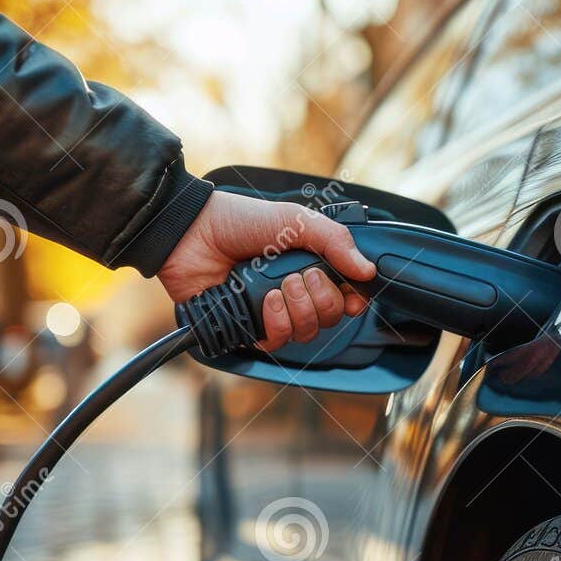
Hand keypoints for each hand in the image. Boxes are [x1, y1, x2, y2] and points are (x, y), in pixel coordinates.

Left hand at [158, 189, 376, 351]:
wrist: (193, 233)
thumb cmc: (239, 221)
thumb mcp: (294, 219)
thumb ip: (334, 240)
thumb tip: (367, 270)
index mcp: (309, 265)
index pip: (345, 294)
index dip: (353, 299)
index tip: (352, 294)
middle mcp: (294, 292)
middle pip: (330, 316)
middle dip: (321, 298)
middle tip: (301, 277)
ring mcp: (271, 311)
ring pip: (306, 332)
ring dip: (297, 309)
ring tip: (278, 287)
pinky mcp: (248, 327)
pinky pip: (277, 341)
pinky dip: (275, 322)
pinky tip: (264, 301)